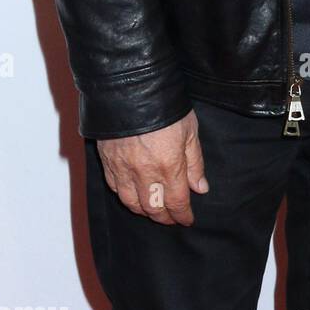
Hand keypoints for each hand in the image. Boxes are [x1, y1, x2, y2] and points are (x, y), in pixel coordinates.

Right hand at [96, 110, 207, 225]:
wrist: (131, 90)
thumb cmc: (165, 106)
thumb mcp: (189, 130)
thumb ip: (195, 162)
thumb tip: (200, 188)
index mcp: (169, 166)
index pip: (177, 203)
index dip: (183, 215)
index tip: (187, 219)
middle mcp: (145, 174)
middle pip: (154, 208)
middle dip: (165, 217)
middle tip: (172, 218)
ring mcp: (124, 170)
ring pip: (132, 203)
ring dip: (144, 211)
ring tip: (154, 211)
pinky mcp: (109, 163)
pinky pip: (116, 189)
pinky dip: (125, 197)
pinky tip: (132, 196)